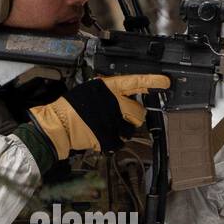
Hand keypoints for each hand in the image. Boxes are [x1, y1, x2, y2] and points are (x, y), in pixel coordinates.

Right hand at [28, 74, 170, 158]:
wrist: (58, 125)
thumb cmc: (70, 108)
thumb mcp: (90, 91)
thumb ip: (107, 92)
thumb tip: (122, 94)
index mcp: (108, 87)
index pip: (135, 82)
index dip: (152, 82)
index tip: (165, 82)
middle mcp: (113, 102)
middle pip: (138, 112)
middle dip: (134, 117)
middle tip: (124, 118)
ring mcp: (112, 121)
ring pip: (131, 129)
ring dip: (123, 130)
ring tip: (108, 127)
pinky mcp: (108, 137)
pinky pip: (119, 142)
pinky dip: (112, 142)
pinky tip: (100, 136)